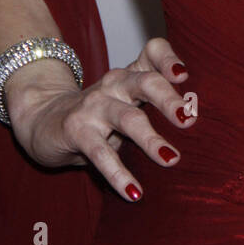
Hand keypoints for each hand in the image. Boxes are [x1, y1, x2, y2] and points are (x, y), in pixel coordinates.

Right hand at [7, 37, 194, 200]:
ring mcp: (95, 105)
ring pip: (127, 118)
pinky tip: (134, 193)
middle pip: (146, 82)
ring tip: (172, 160)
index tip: (185, 75)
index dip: (169, 59)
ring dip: (150, 140)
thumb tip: (200, 121)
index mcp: (132, 73)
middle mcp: (115, 83)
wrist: (43, 119)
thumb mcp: (128, 101)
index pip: (152, 51)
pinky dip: (119, 174)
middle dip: (169, 99)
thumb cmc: (100, 112)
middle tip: (189, 120)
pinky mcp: (76, 130)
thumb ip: (158, 101)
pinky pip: (100, 153)